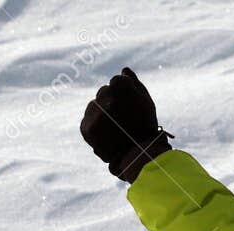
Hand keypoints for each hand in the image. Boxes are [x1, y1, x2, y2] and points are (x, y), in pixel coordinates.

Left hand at [81, 67, 171, 182]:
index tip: (132, 108)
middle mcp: (104, 95)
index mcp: (120, 85)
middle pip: (104, 93)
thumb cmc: (146, 128)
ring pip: (95, 107)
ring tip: (116, 130)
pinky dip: (95, 127)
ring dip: (102, 115)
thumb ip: (134, 84)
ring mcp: (94, 111)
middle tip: (124, 121)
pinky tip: (107, 136)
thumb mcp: (147, 103)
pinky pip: (88, 121)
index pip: (117, 81)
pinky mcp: (86, 127)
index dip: (126, 95)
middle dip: (112, 103)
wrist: (139, 158)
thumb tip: (123, 70)